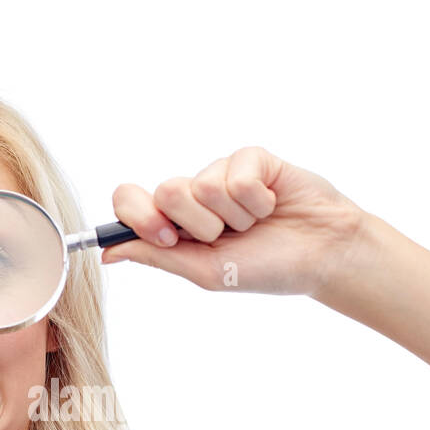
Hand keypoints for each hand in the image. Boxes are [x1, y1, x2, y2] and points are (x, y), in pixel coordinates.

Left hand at [100, 146, 367, 297]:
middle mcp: (194, 196)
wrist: (322, 256)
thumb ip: (157, 257)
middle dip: (199, 224)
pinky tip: (272, 204)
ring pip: (203, 184)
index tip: (169, 237)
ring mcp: (221, 173)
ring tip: (256, 223)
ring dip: (234, 216)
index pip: (129, 201)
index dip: (141, 216)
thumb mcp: (206, 271)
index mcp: (175, 224)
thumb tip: (107, 253)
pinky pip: (237, 174)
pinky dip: (257, 199)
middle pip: (165, 191)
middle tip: (227, 235)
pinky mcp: (251, 158)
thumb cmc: (267, 267)